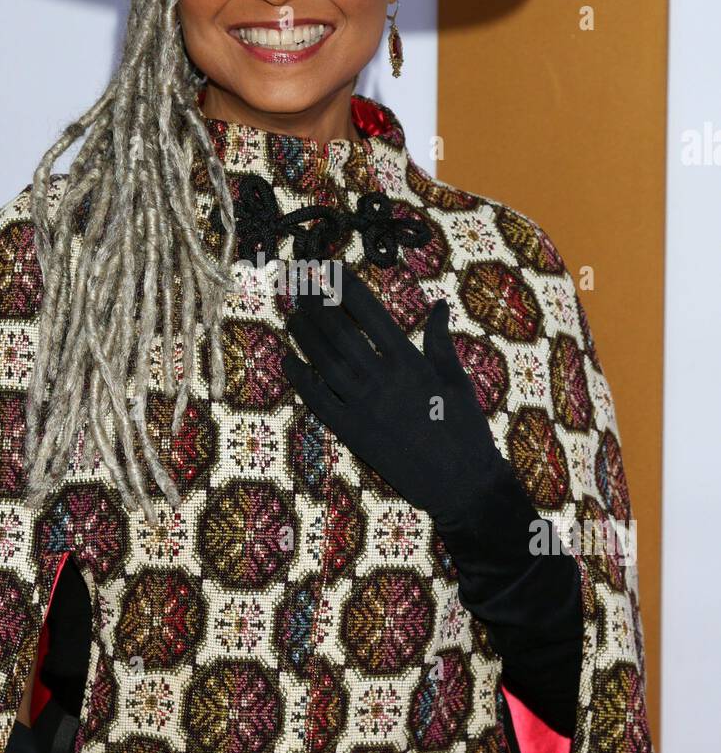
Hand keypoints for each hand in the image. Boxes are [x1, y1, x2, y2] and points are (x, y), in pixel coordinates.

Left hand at [280, 260, 513, 530]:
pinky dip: (301, 380)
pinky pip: (319, 402)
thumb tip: (440, 305)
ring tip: (292, 314)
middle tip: (299, 283)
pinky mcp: (353, 433)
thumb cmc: (465, 429)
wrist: (461, 484)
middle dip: (316, 303)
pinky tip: (288, 360)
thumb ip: (441, 342)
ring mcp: (364, 408)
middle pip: (340, 333)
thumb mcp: (457, 380)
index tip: (330, 269)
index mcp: (410, 362)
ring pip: (324, 363)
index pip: (370, 314)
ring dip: (305, 336)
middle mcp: (383, 380)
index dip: (347, 288)